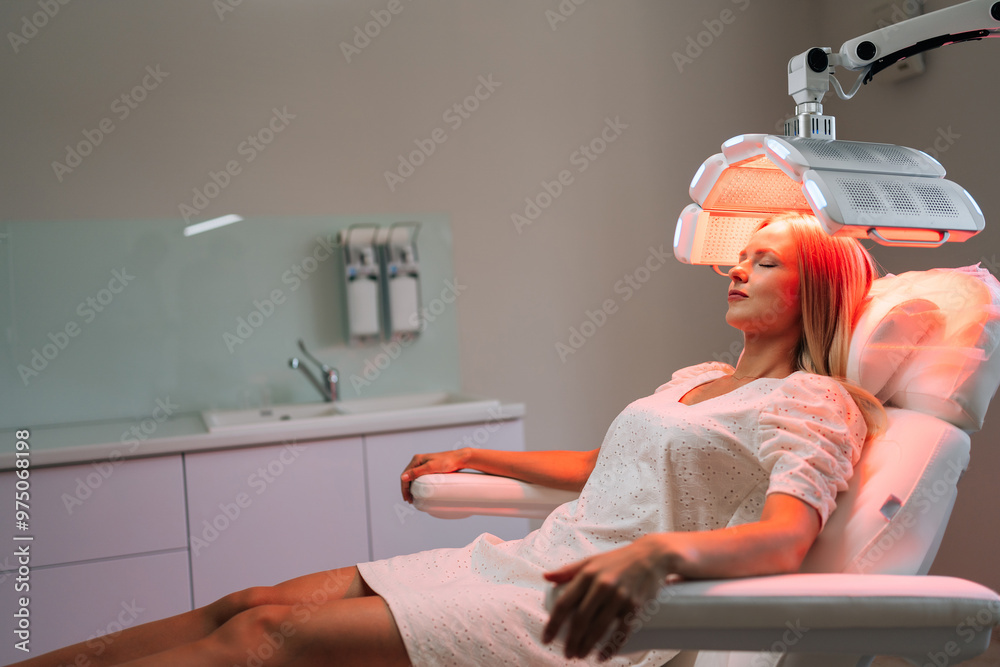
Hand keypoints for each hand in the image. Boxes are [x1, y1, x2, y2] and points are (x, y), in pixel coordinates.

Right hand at [399, 448, 471, 502]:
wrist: (459, 459)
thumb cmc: (447, 462)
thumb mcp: (430, 467)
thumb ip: (417, 472)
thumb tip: (403, 477)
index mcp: (416, 460)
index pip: (405, 475)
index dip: (404, 488)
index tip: (407, 498)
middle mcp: (419, 461)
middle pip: (408, 477)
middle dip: (407, 489)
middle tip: (409, 500)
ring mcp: (424, 465)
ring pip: (413, 478)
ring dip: (411, 488)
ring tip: (413, 498)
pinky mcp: (430, 468)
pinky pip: (420, 478)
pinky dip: (417, 485)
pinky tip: (419, 491)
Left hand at [541, 536, 674, 660]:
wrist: (651, 556)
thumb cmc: (616, 560)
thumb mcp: (591, 561)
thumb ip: (568, 570)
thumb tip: (546, 578)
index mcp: (587, 574)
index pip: (565, 603)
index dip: (553, 623)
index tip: (546, 639)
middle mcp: (602, 585)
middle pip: (581, 619)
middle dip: (571, 640)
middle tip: (567, 654)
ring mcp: (620, 596)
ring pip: (599, 628)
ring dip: (587, 646)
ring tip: (579, 655)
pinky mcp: (635, 606)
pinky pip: (622, 631)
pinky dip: (611, 647)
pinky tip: (602, 656)